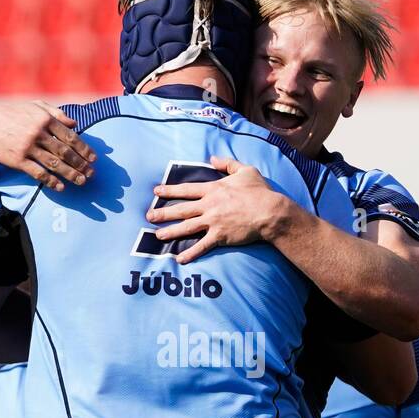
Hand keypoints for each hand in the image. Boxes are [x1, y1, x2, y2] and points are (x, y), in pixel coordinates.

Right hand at [0, 100, 95, 191]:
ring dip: (70, 174)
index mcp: (44, 119)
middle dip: (81, 164)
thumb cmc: (12, 114)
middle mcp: (38, 133)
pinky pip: (38, 173)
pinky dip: (51, 181)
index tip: (94, 158)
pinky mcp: (18, 160)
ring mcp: (28, 147)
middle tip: (92, 173)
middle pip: (65, 152)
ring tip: (81, 181)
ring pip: (54, 164)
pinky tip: (60, 187)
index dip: (84, 149)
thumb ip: (55, 113)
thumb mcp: (34, 106)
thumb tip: (75, 124)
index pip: (70, 136)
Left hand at [147, 156, 291, 264]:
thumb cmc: (259, 191)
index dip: (170, 190)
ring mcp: (213, 222)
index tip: (156, 191)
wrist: (270, 212)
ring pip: (186, 227)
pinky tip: (179, 259)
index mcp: (213, 189)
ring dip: (170, 232)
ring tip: (157, 236)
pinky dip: (191, 253)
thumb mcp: (245, 170)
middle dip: (163, 213)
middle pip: (181, 209)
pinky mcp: (220, 236)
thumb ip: (227, 163)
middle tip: (149, 216)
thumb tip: (212, 158)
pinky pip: (202, 246)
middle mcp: (209, 205)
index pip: (186, 189)